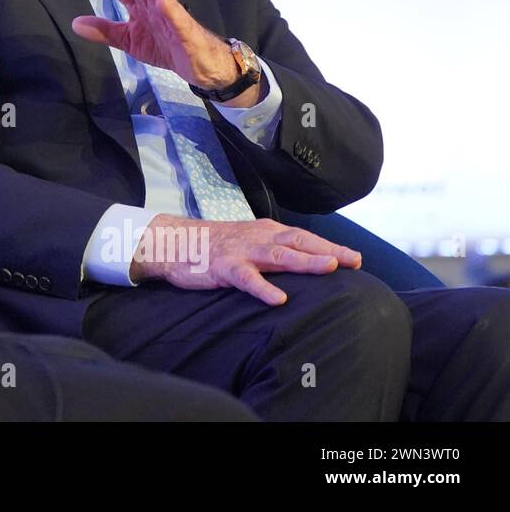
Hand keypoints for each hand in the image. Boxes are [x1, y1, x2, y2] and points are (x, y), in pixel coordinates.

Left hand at [71, 0, 257, 103]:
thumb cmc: (166, 46)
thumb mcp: (129, 40)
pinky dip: (171, 11)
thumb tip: (75, 23)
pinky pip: (178, 21)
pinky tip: (162, 1)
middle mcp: (155, 7)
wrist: (199, 65)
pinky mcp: (186, 32)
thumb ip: (105, 31)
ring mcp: (172, 17)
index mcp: (140, 7)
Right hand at [129, 215, 362, 305]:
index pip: (304, 237)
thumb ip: (273, 249)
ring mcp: (241, 252)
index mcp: (266, 231)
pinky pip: (246, 278)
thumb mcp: (248, 241)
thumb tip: (305, 262)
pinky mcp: (224, 267)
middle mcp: (258, 238)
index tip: (356, 258)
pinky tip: (279, 298)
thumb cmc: (214, 245)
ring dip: (304, 260)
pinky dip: (263, 288)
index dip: (330, 246)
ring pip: (277, 255)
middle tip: (353, 260)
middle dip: (327, 250)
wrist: (175, 242)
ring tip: (327, 267)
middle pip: (298, 242)